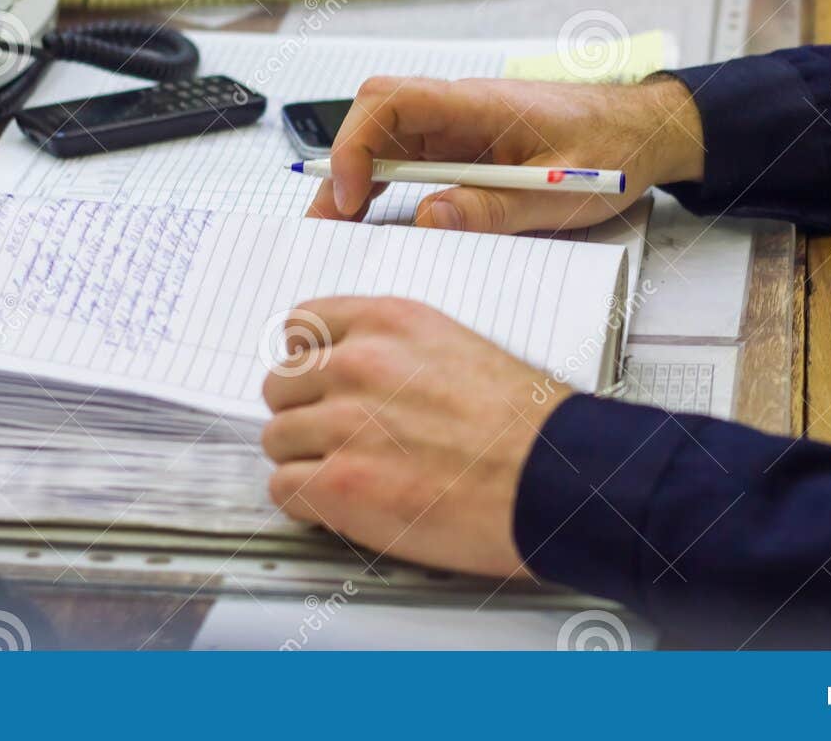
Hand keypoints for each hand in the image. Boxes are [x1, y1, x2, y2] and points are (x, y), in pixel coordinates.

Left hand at [261, 296, 569, 576]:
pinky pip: (283, 489)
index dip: (306, 360)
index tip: (315, 380)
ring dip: (304, 461)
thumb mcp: (461, 349)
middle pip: (280, 385)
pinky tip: (342, 506)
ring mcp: (345, 423)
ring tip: (345, 476)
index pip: (302, 324)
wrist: (553, 478)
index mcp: (390, 324)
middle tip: (333, 438)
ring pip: (277, 440)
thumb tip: (363, 376)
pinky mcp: (340, 483)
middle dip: (303, 413)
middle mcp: (360, 364)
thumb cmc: (529, 425)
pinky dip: (307, 504)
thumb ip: (400, 354)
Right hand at [305, 75, 704, 234]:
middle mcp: (461, 107)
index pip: (393, 101)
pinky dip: (389, 186)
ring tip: (341, 228)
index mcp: (480, 103)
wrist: (647, 131)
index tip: (351, 195)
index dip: (357, 143)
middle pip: (377, 118)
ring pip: (389, 140)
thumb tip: (428, 218)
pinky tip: (378, 217)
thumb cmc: (613, 149)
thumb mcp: (560, 191)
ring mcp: (461, 125)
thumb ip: (495, 207)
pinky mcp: (468, 146)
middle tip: (328, 223)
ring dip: (361, 179)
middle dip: (344, 167)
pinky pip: (415, 158)